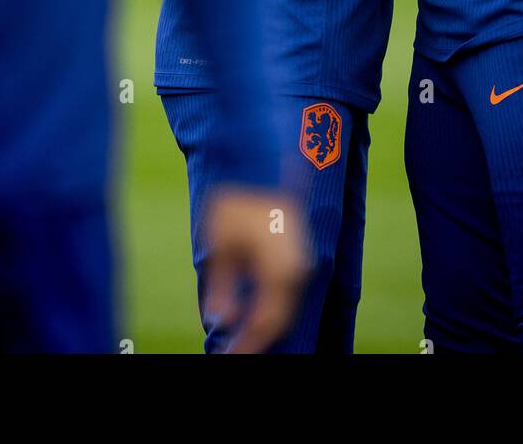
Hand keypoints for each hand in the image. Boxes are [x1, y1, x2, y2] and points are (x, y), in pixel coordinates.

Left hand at [203, 186, 309, 353]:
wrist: (260, 164)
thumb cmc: (236, 201)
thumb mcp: (220, 245)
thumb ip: (222, 287)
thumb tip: (222, 321)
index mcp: (280, 269)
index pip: (267, 322)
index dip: (248, 344)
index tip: (227, 357)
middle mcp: (298, 269)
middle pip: (280, 318)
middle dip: (257, 338)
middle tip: (233, 352)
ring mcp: (302, 260)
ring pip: (286, 306)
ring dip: (266, 324)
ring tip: (241, 338)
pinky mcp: (299, 253)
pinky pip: (288, 291)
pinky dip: (272, 307)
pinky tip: (253, 313)